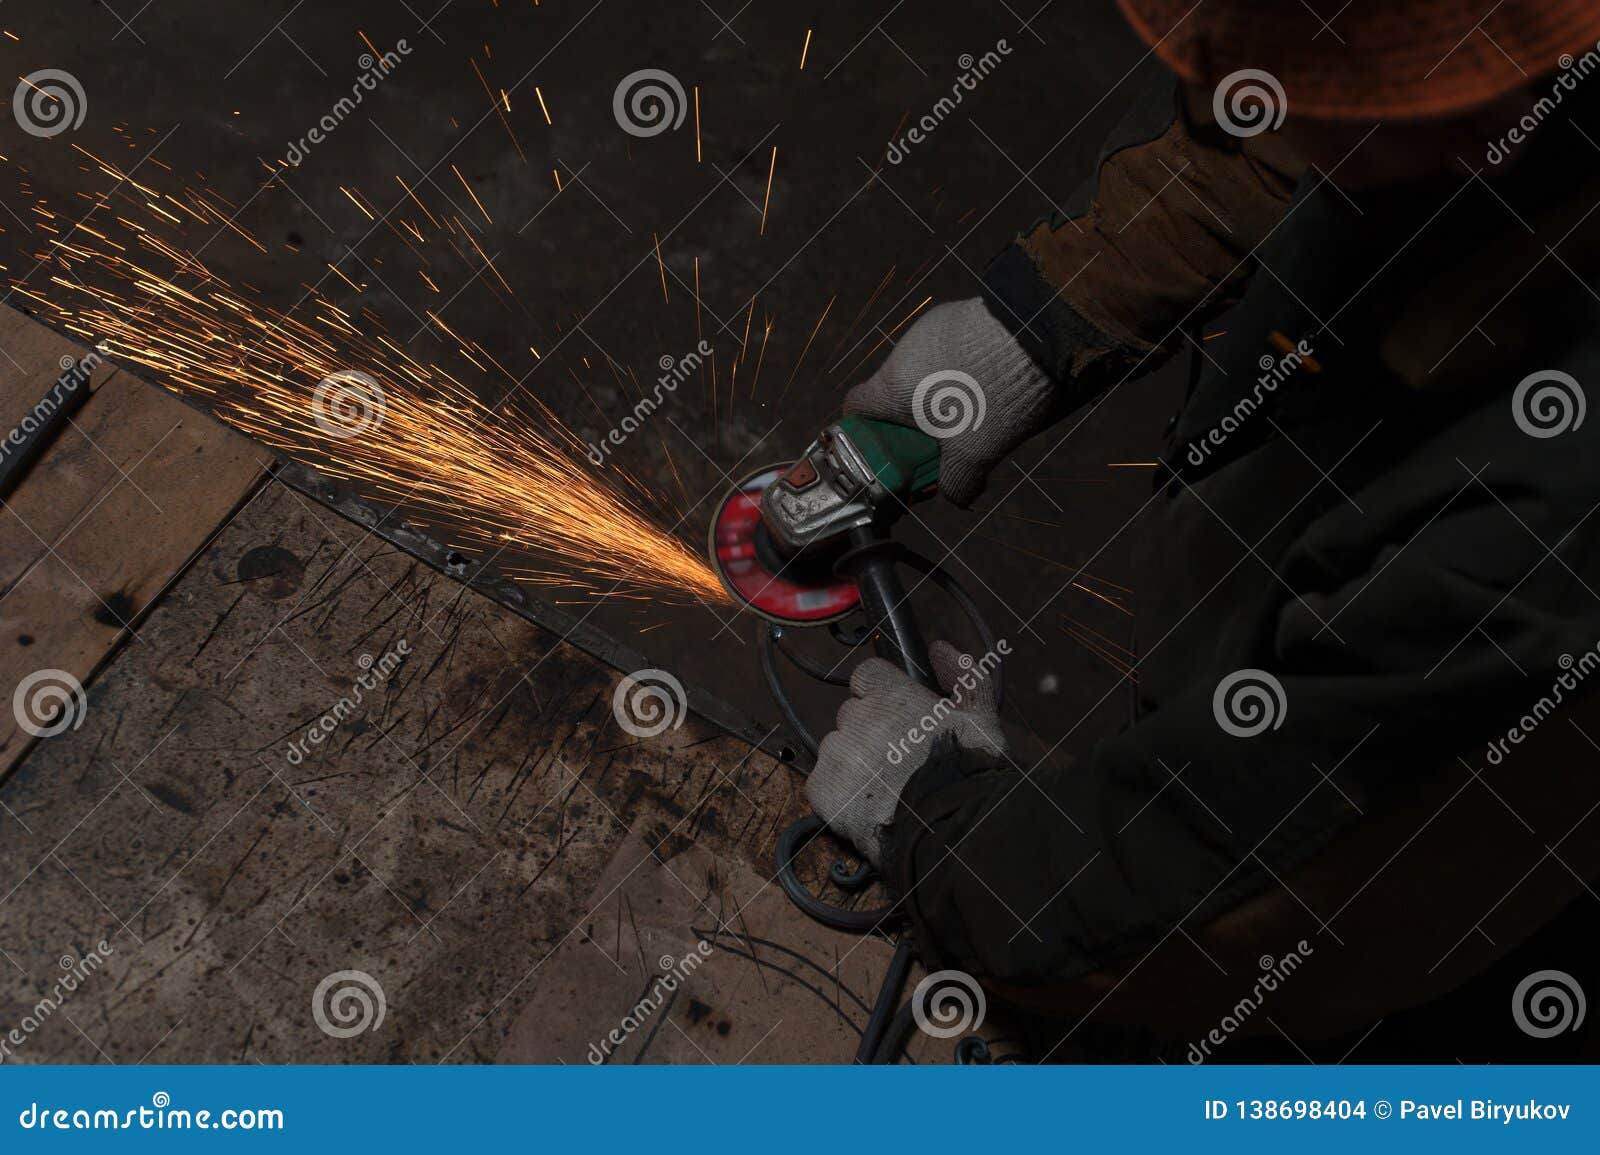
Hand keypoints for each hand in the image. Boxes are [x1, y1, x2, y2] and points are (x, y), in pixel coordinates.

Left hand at [806, 641, 1005, 866]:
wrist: (952, 832)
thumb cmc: (968, 776)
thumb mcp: (981, 717)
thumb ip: (961, 676)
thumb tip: (941, 650)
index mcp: (891, 695)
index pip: (866, 676)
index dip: (880, 696)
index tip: (895, 716)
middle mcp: (858, 719)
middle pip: (851, 716)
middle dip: (869, 733)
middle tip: (897, 761)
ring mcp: (837, 754)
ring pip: (836, 750)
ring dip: (853, 764)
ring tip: (885, 789)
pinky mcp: (824, 791)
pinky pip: (822, 784)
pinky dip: (839, 794)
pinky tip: (867, 806)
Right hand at [845, 297, 1053, 505]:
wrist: (1030, 339)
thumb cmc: (987, 401)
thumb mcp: (973, 455)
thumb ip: (957, 483)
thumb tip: (957, 498)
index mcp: (892, 389)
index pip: (856, 407)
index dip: (864, 428)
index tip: (885, 443)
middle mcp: (901, 354)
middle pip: (893, 390)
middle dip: (913, 415)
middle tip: (942, 436)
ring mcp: (927, 330)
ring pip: (921, 368)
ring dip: (937, 389)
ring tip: (973, 405)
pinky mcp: (952, 314)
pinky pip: (944, 347)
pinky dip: (957, 365)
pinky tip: (985, 377)